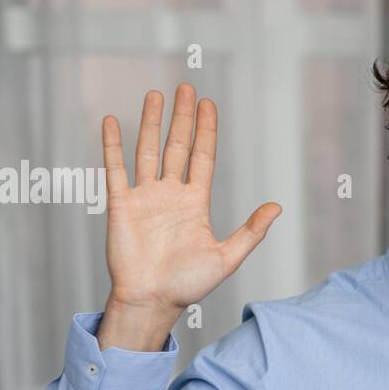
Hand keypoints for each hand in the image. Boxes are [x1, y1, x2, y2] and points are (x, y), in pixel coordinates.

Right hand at [100, 83, 280, 323]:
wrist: (152, 301)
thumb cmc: (188, 285)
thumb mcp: (227, 257)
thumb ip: (251, 232)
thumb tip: (277, 208)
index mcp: (195, 204)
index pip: (203, 157)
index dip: (206, 131)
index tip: (208, 105)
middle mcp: (170, 195)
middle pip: (178, 146)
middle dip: (183, 118)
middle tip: (186, 87)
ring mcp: (145, 197)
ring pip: (148, 150)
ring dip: (150, 122)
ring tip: (156, 95)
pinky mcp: (121, 205)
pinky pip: (115, 168)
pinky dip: (112, 145)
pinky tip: (111, 121)